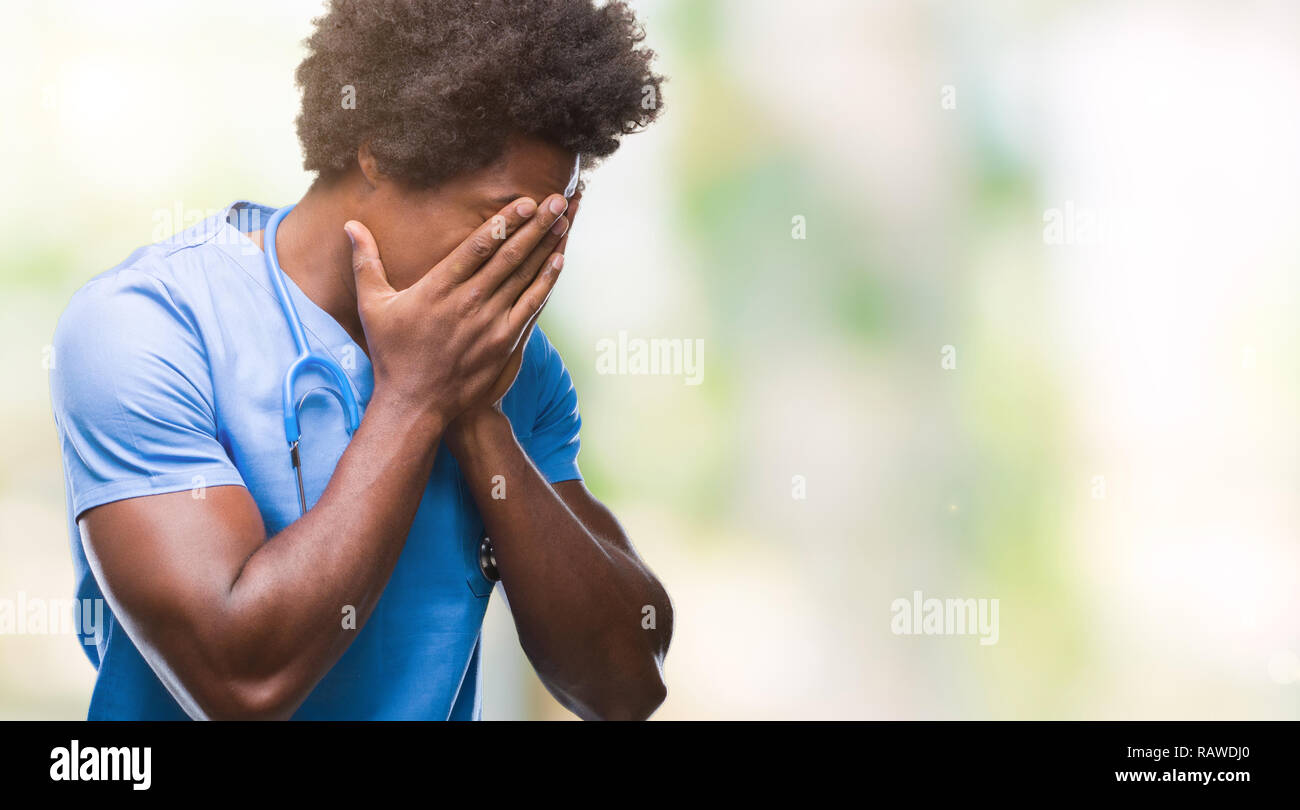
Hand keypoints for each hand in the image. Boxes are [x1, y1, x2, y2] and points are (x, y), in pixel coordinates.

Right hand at [343, 193, 570, 428]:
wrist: (415, 404)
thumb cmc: (392, 353)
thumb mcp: (372, 305)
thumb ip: (366, 262)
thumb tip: (350, 225)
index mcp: (438, 287)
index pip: (479, 245)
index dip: (506, 221)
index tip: (527, 202)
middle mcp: (468, 301)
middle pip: (509, 255)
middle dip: (536, 226)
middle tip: (557, 201)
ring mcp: (490, 323)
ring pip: (525, 277)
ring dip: (547, 247)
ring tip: (564, 221)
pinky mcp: (505, 342)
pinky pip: (532, 305)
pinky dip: (547, 282)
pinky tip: (559, 261)